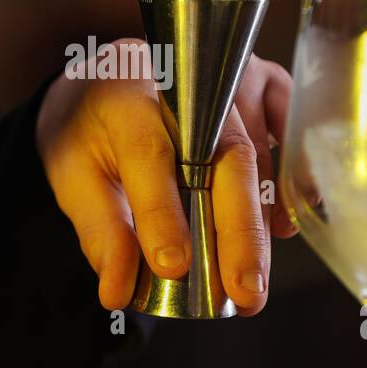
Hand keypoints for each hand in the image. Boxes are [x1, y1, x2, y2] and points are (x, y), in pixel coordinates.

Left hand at [36, 40, 295, 314]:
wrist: (105, 75)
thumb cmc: (88, 129)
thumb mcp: (72, 174)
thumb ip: (99, 230)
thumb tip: (119, 293)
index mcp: (129, 102)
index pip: (150, 157)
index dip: (162, 214)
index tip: (172, 267)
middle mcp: (187, 89)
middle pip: (223, 158)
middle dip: (238, 231)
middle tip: (244, 291)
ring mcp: (228, 84)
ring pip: (257, 154)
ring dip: (261, 223)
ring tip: (255, 282)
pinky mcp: (259, 85)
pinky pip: (287, 125)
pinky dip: (294, 172)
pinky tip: (284, 225)